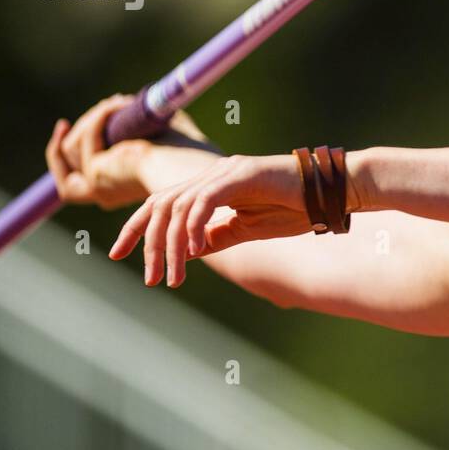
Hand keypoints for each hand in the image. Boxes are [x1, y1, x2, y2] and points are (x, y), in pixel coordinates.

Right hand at [46, 93, 217, 209]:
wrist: (189, 164)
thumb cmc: (185, 153)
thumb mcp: (159, 134)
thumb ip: (144, 123)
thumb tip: (138, 103)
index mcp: (114, 189)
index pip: (71, 175)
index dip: (62, 149)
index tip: (64, 125)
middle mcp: (101, 192)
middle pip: (64, 161)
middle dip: (72, 132)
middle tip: (100, 107)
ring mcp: (95, 186)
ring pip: (71, 148)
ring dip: (93, 119)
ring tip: (119, 103)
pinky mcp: (96, 175)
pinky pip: (87, 139)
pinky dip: (100, 118)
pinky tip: (119, 105)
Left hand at [108, 153, 312, 287]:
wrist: (331, 191)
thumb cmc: (295, 208)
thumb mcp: (248, 229)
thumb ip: (215, 236)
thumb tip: (185, 251)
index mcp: (210, 184)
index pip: (160, 202)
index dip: (135, 227)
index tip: (117, 254)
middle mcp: (212, 174)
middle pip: (160, 204)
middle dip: (146, 242)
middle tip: (149, 278)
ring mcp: (226, 172)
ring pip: (178, 207)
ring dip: (171, 246)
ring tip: (173, 277)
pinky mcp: (242, 175)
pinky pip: (204, 202)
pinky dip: (194, 228)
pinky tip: (194, 252)